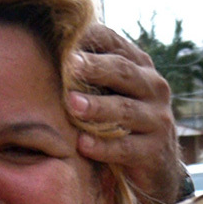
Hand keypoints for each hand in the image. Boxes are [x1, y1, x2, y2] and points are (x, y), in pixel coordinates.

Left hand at [68, 24, 190, 203]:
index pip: (114, 43)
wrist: (157, 167)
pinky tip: (82, 145)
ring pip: (125, 110)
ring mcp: (157, 120)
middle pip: (123, 72)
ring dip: (98, 107)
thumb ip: (90, 69)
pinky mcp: (155, 152)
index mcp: (139, 66)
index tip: (62, 36)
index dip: (89, 38)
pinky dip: (103, 147)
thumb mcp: (113, 90)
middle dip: (95, 67)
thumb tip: (45, 40)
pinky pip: (126, 148)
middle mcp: (153, 88)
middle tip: (69, 65)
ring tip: (73, 105)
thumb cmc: (122, 120)